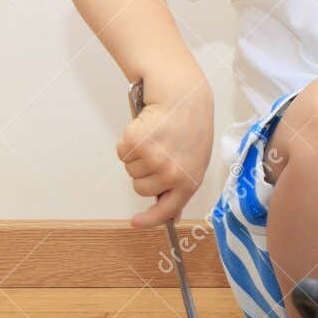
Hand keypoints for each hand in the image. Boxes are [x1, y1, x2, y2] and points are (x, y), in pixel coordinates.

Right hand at [117, 71, 213, 227]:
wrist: (183, 95)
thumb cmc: (191, 124)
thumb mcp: (195, 158)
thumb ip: (182, 185)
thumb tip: (172, 213)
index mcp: (189, 180)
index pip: (167, 210)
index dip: (149, 219)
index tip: (136, 222)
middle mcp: (170, 174)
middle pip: (140, 188)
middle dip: (143, 172)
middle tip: (157, 150)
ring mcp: (153, 160)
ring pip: (130, 169)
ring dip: (137, 155)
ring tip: (154, 137)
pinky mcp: (136, 144)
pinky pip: (122, 152)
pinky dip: (128, 141)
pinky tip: (144, 128)